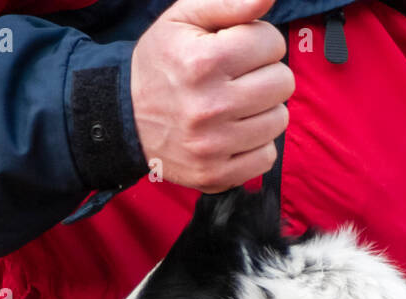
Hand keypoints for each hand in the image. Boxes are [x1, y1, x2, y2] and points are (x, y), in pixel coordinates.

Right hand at [131, 0, 291, 192]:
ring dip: (262, 110)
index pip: (273, 43)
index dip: (258, 42)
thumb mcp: (183, 19)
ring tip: (234, 106)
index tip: (236, 50)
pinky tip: (233, 133)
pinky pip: (266, 158)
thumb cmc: (160, 64)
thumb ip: (228, 2)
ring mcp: (212, 146)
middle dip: (264, 74)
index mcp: (203, 62)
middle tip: (237, 79)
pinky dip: (255, 145)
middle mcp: (210, 107)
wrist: (123, 119)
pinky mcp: (214, 175)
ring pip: (279, 120)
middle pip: (283, 82)